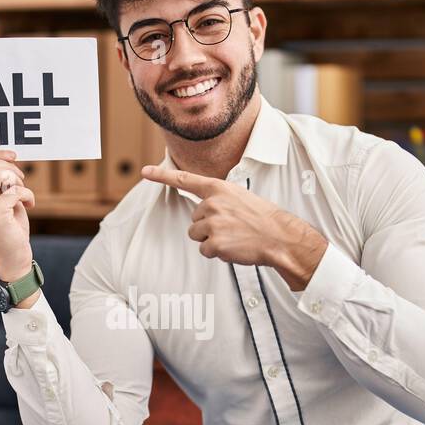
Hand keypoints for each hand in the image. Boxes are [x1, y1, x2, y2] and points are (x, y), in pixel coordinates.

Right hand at [0, 149, 34, 280]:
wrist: (11, 260)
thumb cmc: (7, 230)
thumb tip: (6, 158)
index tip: (12, 156)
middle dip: (8, 167)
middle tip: (21, 179)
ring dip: (17, 180)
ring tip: (23, 193)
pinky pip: (15, 190)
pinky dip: (27, 195)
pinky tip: (29, 205)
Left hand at [140, 164, 327, 290]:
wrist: (280, 237)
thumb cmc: (262, 219)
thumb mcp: (240, 198)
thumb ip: (219, 200)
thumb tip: (201, 213)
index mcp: (219, 189)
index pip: (185, 180)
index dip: (162, 176)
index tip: (144, 171)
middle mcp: (213, 204)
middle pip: (194, 220)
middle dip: (209, 227)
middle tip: (233, 228)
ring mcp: (213, 224)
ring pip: (197, 236)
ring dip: (212, 240)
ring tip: (234, 237)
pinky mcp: (215, 244)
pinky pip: (205, 251)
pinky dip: (217, 253)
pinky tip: (234, 248)